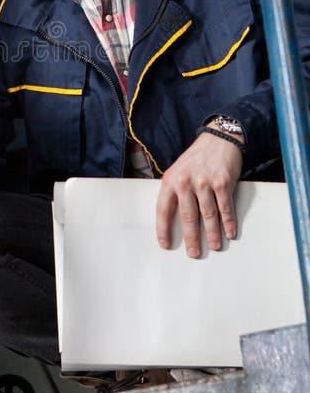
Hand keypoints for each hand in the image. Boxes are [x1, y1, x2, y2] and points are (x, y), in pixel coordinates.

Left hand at [156, 131, 241, 257]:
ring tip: (214, 246)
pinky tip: (229, 232)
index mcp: (171, 180)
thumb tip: (173, 217)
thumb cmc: (196, 158)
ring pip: (208, 215)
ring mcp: (205, 182)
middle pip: (188, 217)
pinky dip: (228, 222)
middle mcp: (186, 181)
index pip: (163, 209)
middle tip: (194, 252)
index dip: (163, 229)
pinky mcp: (222, 182)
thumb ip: (175, 190)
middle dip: (191, 238)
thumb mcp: (178, 170)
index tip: (165, 244)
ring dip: (212, 233)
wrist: (217, 139)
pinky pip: (225, 208)